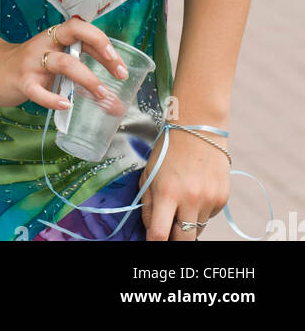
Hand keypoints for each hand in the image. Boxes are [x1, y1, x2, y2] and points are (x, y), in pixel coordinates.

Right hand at [0, 15, 130, 111]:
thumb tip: (113, 102)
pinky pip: (38, 90)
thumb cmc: (31, 68)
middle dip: (101, 50)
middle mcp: (45, 43)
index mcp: (55, 36)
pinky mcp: (21, 81)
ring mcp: (32, 61)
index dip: (103, 42)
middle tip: (120, 74)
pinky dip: (53, 99)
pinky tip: (67, 105)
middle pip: (74, 33)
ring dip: (87, 79)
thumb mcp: (54, 62)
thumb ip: (79, 73)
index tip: (120, 65)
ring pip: (63, 62)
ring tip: (103, 96)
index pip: (82, 28)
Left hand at [139, 126, 228, 240]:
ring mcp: (209, 200)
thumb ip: (147, 204)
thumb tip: (151, 230)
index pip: (159, 234)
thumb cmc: (169, 150)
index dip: (154, 244)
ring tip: (182, 200)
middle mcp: (190, 199)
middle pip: (183, 241)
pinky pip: (209, 217)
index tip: (153, 243)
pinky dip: (200, 212)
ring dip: (188, 223)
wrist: (198, 127)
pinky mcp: (222, 199)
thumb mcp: (149, 174)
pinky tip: (196, 191)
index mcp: (167, 193)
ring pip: (197, 230)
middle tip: (169, 231)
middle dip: (174, 241)